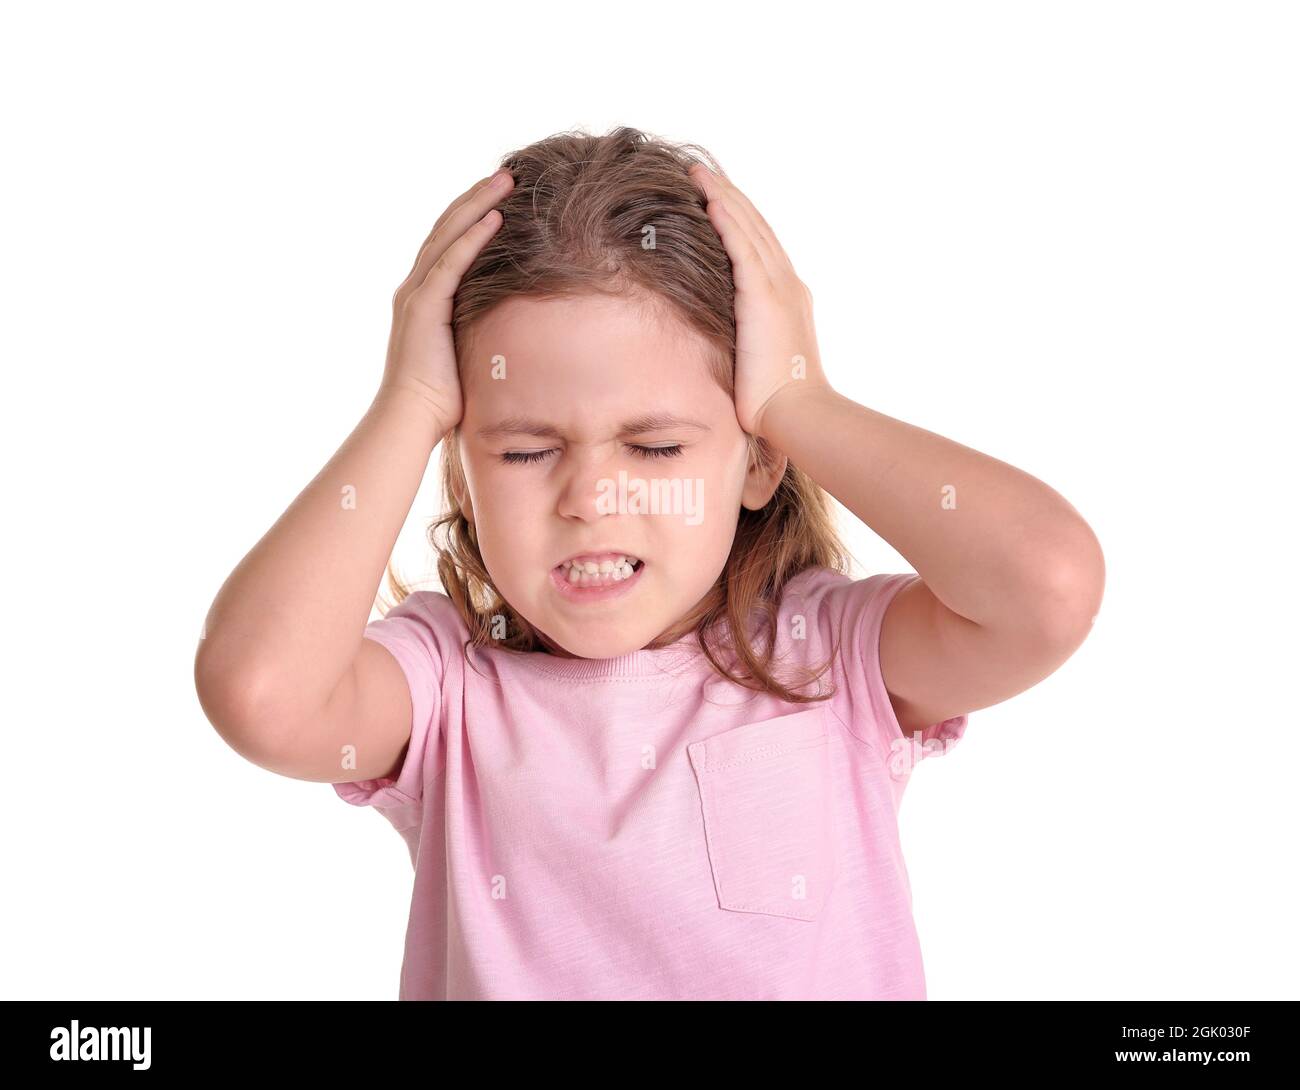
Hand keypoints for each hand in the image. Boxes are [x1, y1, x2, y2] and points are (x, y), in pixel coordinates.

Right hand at [378, 168, 514, 436]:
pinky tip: (494, 218)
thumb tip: (515, 327)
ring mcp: (416, 294)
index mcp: (422, 296)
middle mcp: (415, 287)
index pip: (448, 243)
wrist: (411, 418)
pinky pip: (450, 263)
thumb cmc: (441, 398)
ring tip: (506, 182)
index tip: (500, 196)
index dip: (471, 215)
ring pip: (448, 235)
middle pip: (447, 228)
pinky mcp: (423, 307)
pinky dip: (472, 238)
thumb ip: (478, 329)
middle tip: (508, 174)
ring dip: (478, 205)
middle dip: (477, 198)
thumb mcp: (464, 352)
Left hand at [689, 163, 831, 438]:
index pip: (761, 246)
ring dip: (724, 197)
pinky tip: (711, 200)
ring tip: (698, 175)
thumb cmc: (777, 402)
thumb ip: (746, 338)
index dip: (739, 217)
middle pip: (756, 228)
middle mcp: (788, 285)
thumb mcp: (759, 360)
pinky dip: (728, 223)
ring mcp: (779, 289)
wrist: (796, 415)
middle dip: (729, 196)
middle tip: (702, 172)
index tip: (716, 195)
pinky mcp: (764, 299)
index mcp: (787, 298)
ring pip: (749, 230)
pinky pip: (743, 250)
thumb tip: (724, 340)